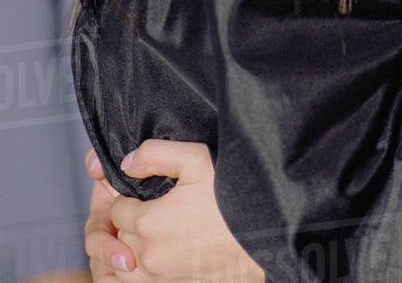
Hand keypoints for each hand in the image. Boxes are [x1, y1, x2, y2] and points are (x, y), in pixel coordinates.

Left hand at [94, 141, 262, 282]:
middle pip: (119, 236)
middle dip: (127, 220)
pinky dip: (139, 270)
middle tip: (148, 204)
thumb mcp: (196, 159)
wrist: (264, 235)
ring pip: (124, 266)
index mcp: (148, 222)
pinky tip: (156, 253)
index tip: (143, 188)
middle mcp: (148, 255)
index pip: (116, 208)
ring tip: (149, 230)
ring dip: (129, 248)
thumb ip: (154, 153)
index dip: (127, 194)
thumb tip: (126, 163)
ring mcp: (160, 277)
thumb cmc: (232, 195)